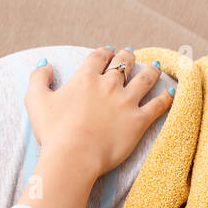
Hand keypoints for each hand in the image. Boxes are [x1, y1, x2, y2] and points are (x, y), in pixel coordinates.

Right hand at [24, 47, 173, 177]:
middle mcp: (109, 85)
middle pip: (124, 63)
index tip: (108, 52)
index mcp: (85, 78)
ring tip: (156, 66)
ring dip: (151, 70)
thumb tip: (45, 64)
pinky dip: (166, 97)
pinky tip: (171, 92)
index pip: (98, 57)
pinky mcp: (139, 121)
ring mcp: (126, 102)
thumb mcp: (35, 100)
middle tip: (130, 55)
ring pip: (145, 78)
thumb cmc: (53, 131)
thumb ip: (38, 78)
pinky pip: (158, 105)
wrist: (73, 155)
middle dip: (128, 57)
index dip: (104, 52)